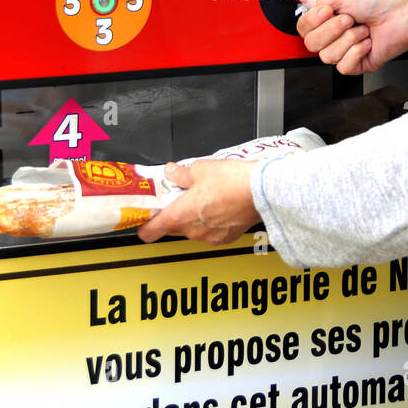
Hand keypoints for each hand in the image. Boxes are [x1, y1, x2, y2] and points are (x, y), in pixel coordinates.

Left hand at [137, 159, 259, 245]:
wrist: (262, 192)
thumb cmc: (232, 181)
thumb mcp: (199, 169)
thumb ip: (180, 174)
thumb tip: (172, 172)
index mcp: (179, 216)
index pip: (149, 232)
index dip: (145, 224)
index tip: (146, 216)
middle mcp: (193, 231)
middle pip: (171, 228)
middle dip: (173, 214)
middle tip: (179, 197)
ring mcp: (210, 237)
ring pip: (193, 229)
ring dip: (194, 217)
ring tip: (204, 198)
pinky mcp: (227, 238)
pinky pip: (211, 232)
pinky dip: (211, 222)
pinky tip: (220, 206)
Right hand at [294, 0, 407, 74]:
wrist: (405, 11)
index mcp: (330, 18)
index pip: (303, 29)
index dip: (313, 21)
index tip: (328, 10)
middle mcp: (337, 35)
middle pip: (311, 45)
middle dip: (332, 30)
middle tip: (350, 19)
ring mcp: (348, 50)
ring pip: (327, 57)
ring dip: (348, 40)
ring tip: (364, 29)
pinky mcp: (361, 63)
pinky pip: (344, 67)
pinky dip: (356, 53)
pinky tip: (367, 43)